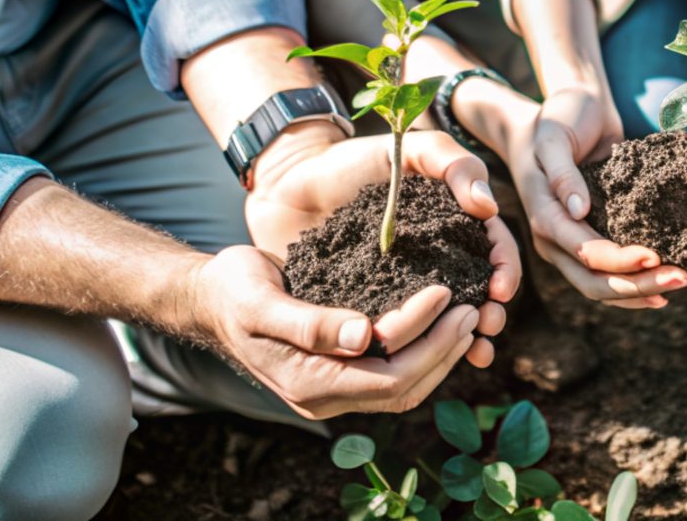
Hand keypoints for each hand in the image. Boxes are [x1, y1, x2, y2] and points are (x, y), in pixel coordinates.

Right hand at [187, 245, 483, 417]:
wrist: (211, 297)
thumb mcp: (262, 301)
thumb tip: (362, 337)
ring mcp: (334, 387)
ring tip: (467, 314)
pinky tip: (440, 321)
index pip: (389, 377)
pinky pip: (392, 371)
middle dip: (444, 350)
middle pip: (405, 387)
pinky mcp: (341, 370)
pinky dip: (422, 350)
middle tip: (475, 308)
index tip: (449, 294)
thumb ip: (309, 323)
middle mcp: (326, 395)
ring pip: (404, 385)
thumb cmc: (233, 292)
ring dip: (440, 354)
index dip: (426, 341)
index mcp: (309, 384)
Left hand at [246, 127, 520, 366]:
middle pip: (478, 290)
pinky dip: (421, 350)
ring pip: (446, 319)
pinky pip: (402, 333)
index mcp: (453, 224)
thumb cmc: (352, 160)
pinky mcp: (372, 308)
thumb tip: (487, 205)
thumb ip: (451, 162)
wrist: (291, 184)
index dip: (504, 269)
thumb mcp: (406, 149)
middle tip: (487, 323)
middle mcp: (436, 259)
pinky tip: (430, 363)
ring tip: (473, 351)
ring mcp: (405, 286)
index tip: (499, 289)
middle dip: (491, 311)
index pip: (493, 248)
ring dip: (466, 337)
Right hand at [507, 85, 686, 309]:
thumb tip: (578, 210)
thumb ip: (563, 173)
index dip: (619, 260)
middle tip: (682, 277)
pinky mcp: (593, 236)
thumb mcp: (553, 137)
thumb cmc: (556, 120)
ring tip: (681, 281)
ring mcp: (574, 242)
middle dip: (638, 285)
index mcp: (545, 216)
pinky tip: (663, 287)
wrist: (565, 110)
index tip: (654, 256)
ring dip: (642, 290)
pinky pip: (611, 271)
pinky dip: (636, 282)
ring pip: (603, 284)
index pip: (584, 251)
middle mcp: (556, 239)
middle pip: (594, 281)